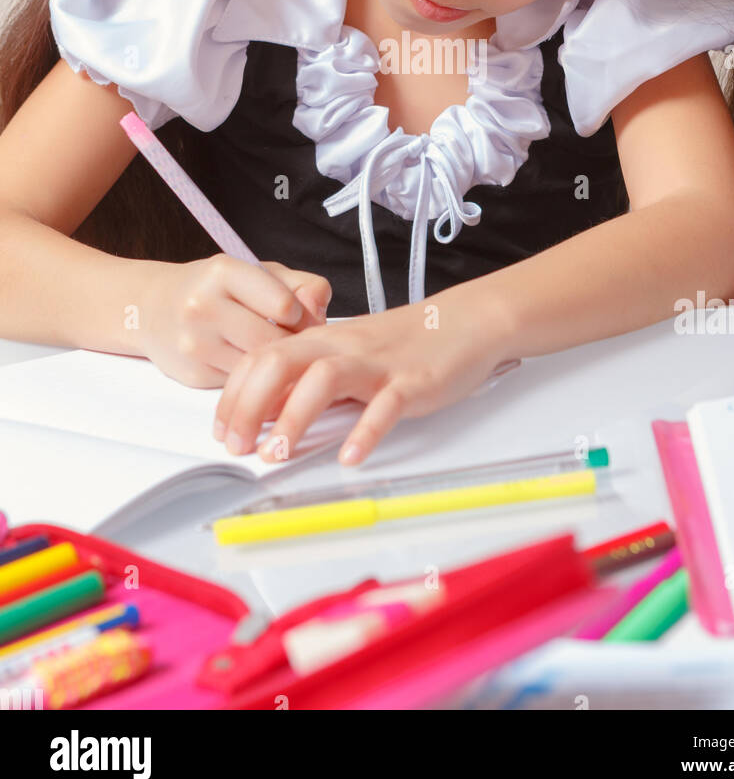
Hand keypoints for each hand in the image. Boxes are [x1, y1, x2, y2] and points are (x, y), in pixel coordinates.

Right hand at [137, 254, 331, 386]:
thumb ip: (300, 285)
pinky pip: (242, 383)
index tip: (296, 316)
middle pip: (273, 341)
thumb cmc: (216, 289)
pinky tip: (252, 366)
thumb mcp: (258, 273)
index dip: (300, 315)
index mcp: (223, 272)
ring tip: (274, 351)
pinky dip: (255, 379)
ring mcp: (194, 343)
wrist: (153, 308)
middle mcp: (203, 306)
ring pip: (258, 367)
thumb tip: (320, 309)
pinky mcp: (193, 373)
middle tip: (294, 341)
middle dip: (292, 345)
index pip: (284, 305)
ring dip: (275, 365)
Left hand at [212, 295, 505, 465]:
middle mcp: (343, 347)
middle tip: (237, 448)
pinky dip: (366, 430)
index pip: (262, 358)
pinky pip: (386, 404)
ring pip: (324, 379)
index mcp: (324, 339)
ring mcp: (378, 363)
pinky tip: (351, 457)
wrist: (466, 321)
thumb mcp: (350, 354)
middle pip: (280, 362)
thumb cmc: (406, 343)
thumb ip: (312, 378)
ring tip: (278, 455)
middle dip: (249, 406)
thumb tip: (270, 412)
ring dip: (293, 418)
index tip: (221, 431)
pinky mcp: (413, 381)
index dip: (234, 394)